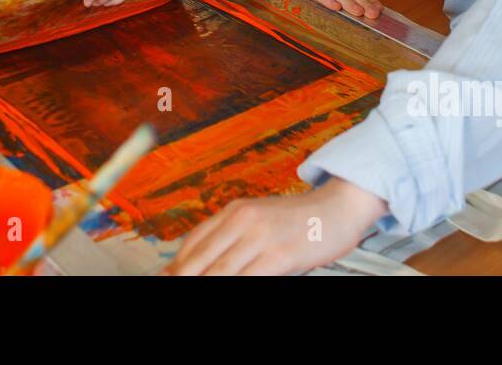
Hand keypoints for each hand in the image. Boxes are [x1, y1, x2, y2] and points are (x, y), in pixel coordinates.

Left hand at [164, 178, 387, 274]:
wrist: (338, 207)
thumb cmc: (299, 219)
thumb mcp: (258, 219)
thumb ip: (231, 237)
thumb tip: (202, 263)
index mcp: (233, 211)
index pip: (191, 244)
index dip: (174, 268)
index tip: (163, 278)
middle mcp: (241, 220)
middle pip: (199, 260)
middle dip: (184, 278)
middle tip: (168, 288)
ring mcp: (259, 237)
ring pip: (219, 272)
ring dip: (204, 285)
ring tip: (191, 295)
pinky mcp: (279, 255)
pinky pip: (248, 279)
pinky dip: (235, 287)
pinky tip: (230, 290)